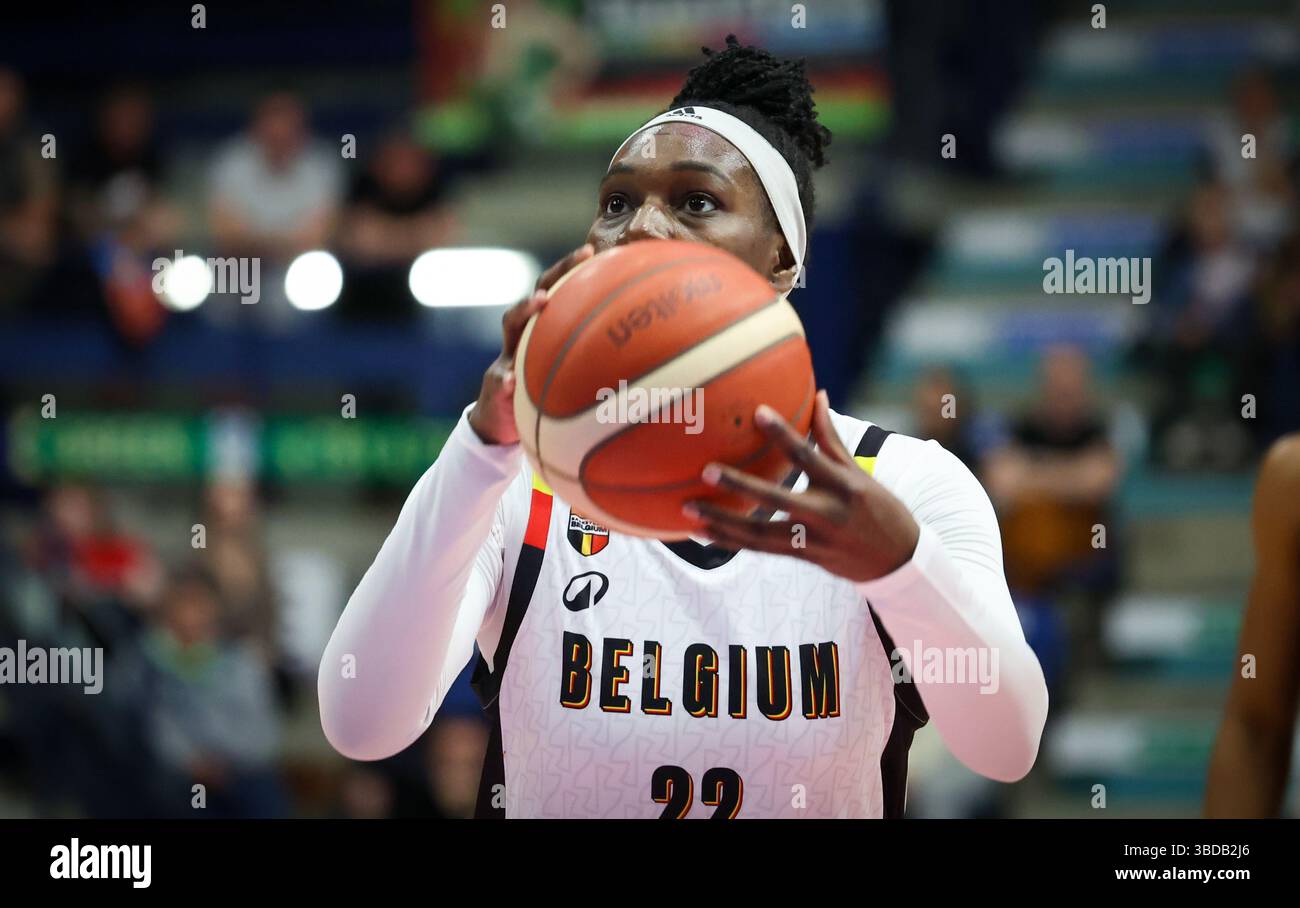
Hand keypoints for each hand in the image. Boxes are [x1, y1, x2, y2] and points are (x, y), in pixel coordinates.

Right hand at [468, 243, 594, 444]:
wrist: (500, 423)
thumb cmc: (542, 397)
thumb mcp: (568, 381)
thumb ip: (591, 367)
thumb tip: (636, 359)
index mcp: (541, 331)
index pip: (555, 291)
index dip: (571, 269)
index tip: (593, 252)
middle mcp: (521, 337)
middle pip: (535, 297)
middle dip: (553, 275)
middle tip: (580, 257)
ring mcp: (505, 358)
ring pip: (511, 325)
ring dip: (525, 311)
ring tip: (540, 302)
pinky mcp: (494, 386)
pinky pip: (498, 381)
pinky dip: (504, 380)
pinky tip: (509, 381)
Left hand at [684, 391, 920, 582]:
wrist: (899, 563)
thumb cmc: (879, 508)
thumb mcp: (860, 472)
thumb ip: (831, 437)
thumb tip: (818, 394)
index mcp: (844, 486)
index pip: (809, 456)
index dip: (784, 435)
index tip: (758, 412)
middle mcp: (828, 514)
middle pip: (777, 501)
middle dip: (741, 488)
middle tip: (705, 471)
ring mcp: (814, 541)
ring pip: (761, 535)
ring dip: (723, 523)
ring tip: (688, 509)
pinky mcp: (804, 559)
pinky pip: (760, 550)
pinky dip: (730, 541)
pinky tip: (702, 532)